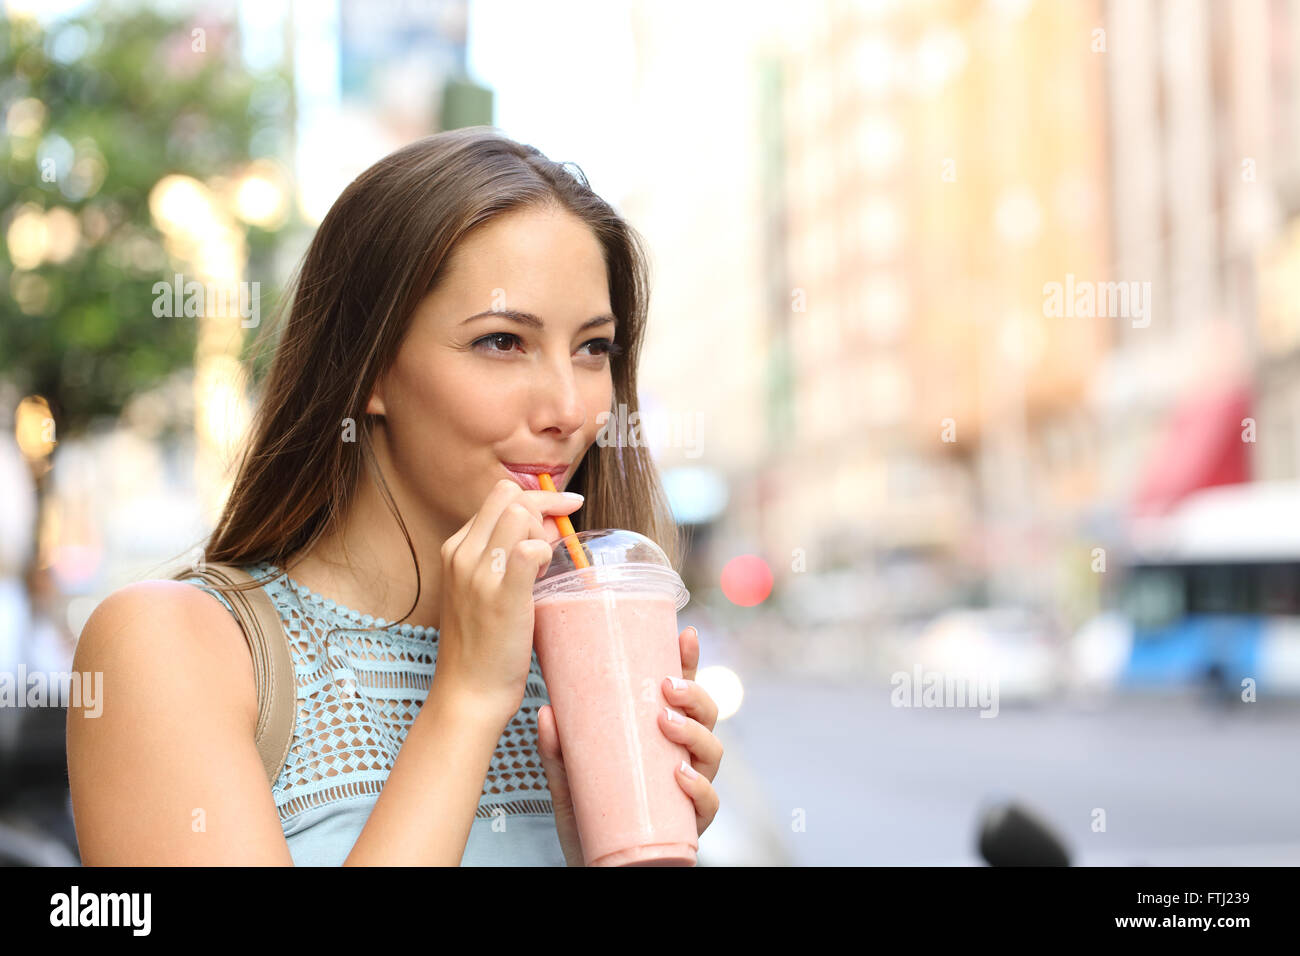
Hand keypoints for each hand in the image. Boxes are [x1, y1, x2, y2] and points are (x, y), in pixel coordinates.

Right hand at [434, 479, 583, 724]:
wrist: (468, 693)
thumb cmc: (483, 645)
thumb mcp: (483, 590)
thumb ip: (506, 555)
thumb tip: (546, 526)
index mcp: (455, 549)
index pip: (499, 495)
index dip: (535, 499)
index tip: (560, 512)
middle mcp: (461, 555)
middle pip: (509, 495)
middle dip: (543, 507)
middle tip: (554, 541)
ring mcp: (479, 574)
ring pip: (520, 513)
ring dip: (543, 533)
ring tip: (543, 569)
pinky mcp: (501, 596)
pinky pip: (530, 548)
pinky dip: (545, 554)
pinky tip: (544, 578)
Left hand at [537, 624, 722, 865]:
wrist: (599, 868)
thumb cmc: (590, 816)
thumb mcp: (567, 778)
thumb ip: (558, 749)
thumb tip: (546, 710)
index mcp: (660, 736)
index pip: (682, 691)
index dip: (689, 661)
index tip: (685, 633)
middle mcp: (683, 758)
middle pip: (707, 715)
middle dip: (694, 694)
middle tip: (666, 688)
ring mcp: (690, 790)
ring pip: (713, 752)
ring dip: (695, 733)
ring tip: (668, 723)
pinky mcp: (690, 825)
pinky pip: (708, 803)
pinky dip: (699, 788)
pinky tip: (681, 776)